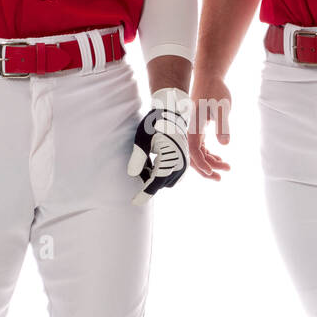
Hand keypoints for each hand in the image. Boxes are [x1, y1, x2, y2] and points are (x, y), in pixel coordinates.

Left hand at [127, 87, 190, 204]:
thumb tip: (133, 175)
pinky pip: (171, 175)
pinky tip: (153, 162)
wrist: (172, 113)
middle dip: (149, 181)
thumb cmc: (155, 124)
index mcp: (170, 159)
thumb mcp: (142, 140)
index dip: (144, 194)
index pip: (155, 183)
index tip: (134, 202)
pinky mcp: (183, 161)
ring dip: (156, 177)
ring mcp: (184, 163)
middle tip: (138, 168)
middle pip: (161, 183)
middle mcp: (180, 164)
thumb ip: (137, 159)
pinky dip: (162, 173)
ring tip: (146, 163)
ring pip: (167, 181)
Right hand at [188, 75, 231, 181]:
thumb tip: (224, 144)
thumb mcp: (223, 108)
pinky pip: (200, 146)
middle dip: (206, 169)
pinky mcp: (198, 127)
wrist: (210, 76)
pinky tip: (219, 157)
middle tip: (222, 177)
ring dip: (210, 162)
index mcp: (194, 126)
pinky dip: (209, 154)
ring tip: (227, 167)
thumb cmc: (216, 90)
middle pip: (193, 156)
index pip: (194, 150)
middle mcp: (191, 129)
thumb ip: (223, 125)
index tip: (212, 173)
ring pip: (197, 152)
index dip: (202, 164)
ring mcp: (193, 129)